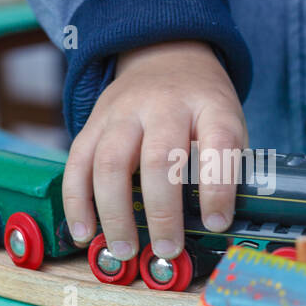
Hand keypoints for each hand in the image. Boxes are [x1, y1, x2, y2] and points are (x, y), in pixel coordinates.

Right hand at [62, 40, 246, 262]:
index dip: (218, 188)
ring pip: (111, 163)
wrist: (165, 55)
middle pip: (159, 159)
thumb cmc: (201, 107)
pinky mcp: (93, 122)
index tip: (215, 223)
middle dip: (162, 212)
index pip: (218, 144)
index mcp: (209, 106)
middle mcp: (165, 105)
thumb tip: (214, 226)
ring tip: (124, 250)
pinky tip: (84, 232)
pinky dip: (76, 202)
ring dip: (115, 213)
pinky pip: (77, 163)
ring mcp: (124, 112)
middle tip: (166, 249)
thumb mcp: (228, 123)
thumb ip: (224, 165)